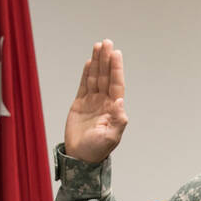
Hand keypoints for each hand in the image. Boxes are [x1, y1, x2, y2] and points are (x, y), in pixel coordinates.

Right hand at [64, 39, 127, 162]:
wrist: (80, 157)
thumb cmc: (97, 150)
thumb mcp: (111, 138)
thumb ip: (118, 120)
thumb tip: (120, 101)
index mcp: (113, 108)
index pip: (116, 84)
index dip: (116, 68)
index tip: (115, 53)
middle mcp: (104, 102)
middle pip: (106, 76)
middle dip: (106, 59)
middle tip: (107, 42)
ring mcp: (92, 102)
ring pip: (96, 78)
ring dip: (97, 62)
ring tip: (98, 46)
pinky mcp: (80, 104)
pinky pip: (84, 85)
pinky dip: (87, 73)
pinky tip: (90, 62)